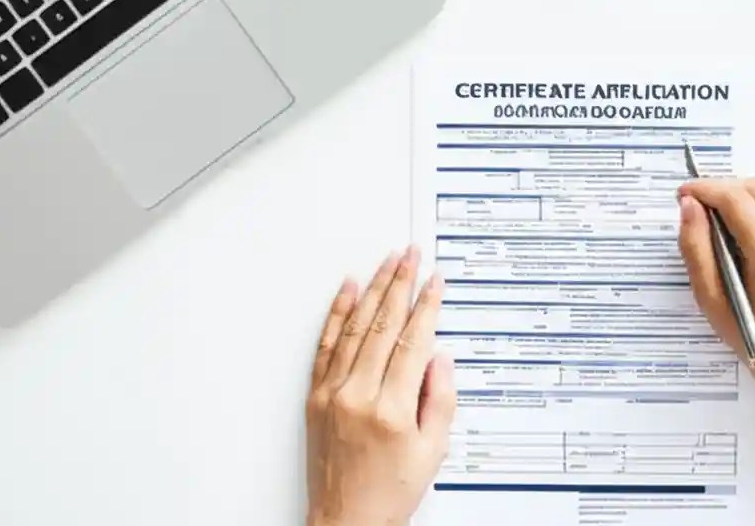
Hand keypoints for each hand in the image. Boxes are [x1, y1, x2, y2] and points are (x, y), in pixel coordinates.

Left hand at [306, 247, 456, 525]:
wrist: (345, 522)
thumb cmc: (387, 494)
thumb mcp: (431, 452)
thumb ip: (439, 401)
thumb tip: (438, 358)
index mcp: (390, 409)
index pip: (411, 342)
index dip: (426, 307)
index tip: (435, 283)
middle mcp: (356, 396)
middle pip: (381, 325)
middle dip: (399, 284)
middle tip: (411, 255)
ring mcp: (331, 395)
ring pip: (353, 328)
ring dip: (371, 290)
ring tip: (385, 263)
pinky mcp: (315, 398)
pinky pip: (326, 346)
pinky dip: (337, 315)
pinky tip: (347, 292)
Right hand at [677, 178, 754, 405]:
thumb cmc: (750, 336)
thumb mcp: (710, 297)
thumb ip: (696, 247)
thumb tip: (689, 205)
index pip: (737, 200)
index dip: (706, 189)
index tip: (682, 193)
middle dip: (723, 187)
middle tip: (694, 203)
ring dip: (740, 196)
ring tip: (713, 217)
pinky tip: (739, 231)